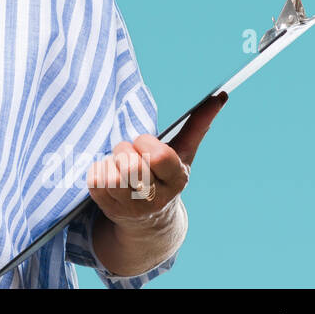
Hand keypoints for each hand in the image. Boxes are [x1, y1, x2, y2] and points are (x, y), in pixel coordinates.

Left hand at [86, 91, 227, 232]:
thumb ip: (197, 124)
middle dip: (124, 150)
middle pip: (131, 166)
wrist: (149, 218)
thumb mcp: (183, 152)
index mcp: (177, 180)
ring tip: (118, 164)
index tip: (143, 142)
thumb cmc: (165, 174)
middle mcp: (156, 197)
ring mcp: (131, 207)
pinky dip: (97, 171)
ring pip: (112, 177)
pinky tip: (108, 174)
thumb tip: (220, 95)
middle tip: (128, 152)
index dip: (145, 143)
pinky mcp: (108, 207)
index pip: (159, 157)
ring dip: (111, 162)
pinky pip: (94, 180)